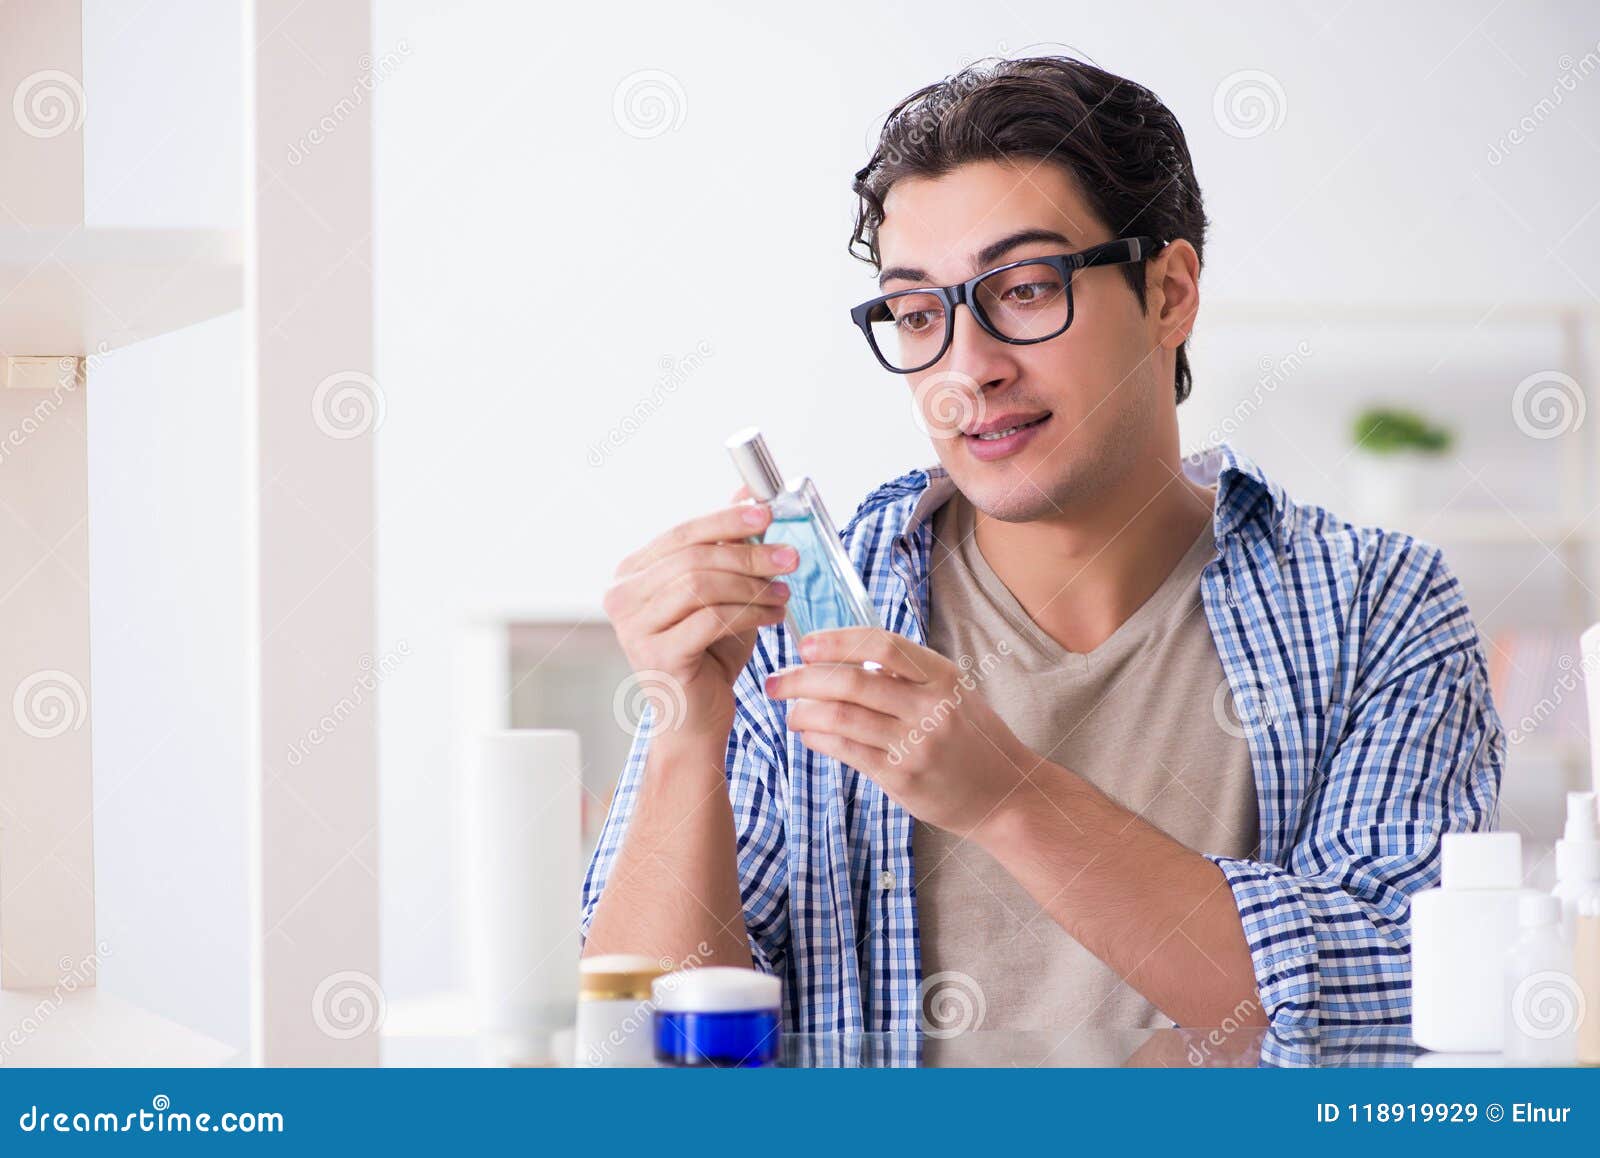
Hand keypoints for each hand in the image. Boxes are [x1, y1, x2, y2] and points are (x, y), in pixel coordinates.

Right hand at [603, 488, 798, 732]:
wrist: (695, 722)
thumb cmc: (708, 656)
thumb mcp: (722, 593)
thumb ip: (727, 545)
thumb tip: (747, 493)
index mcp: (630, 576)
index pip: (681, 534)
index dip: (726, 520)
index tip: (767, 515)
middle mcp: (621, 598)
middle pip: (693, 558)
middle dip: (748, 554)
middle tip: (790, 557)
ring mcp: (634, 628)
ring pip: (701, 585)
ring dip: (752, 585)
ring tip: (784, 593)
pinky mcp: (658, 656)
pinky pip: (712, 619)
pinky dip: (751, 612)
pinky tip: (774, 616)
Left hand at [763, 626, 1031, 837]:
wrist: (1004, 793)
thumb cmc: (970, 738)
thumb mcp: (951, 693)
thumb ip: (907, 675)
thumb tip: (844, 657)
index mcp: (941, 676)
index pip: (881, 644)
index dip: (837, 641)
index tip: (805, 645)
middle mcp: (930, 706)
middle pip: (852, 680)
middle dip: (804, 677)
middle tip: (777, 679)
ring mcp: (916, 743)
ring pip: (842, 717)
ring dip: (804, 710)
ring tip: (788, 710)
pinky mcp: (902, 777)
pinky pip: (847, 750)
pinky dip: (819, 738)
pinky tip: (807, 734)